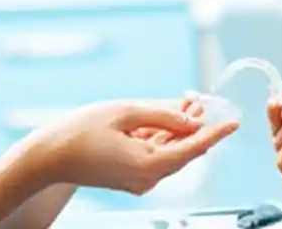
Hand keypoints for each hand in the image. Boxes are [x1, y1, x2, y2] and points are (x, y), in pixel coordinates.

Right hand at [28, 99, 237, 195]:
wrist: (47, 156)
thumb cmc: (80, 132)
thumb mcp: (126, 112)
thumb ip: (164, 116)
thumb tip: (192, 120)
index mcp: (148, 165)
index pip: (193, 148)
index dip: (216, 132)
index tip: (234, 122)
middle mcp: (147, 179)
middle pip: (183, 150)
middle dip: (196, 125)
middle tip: (204, 100)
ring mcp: (138, 180)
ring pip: (170, 151)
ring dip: (180, 129)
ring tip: (190, 102)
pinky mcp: (130, 176)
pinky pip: (155, 154)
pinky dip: (164, 136)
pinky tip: (169, 117)